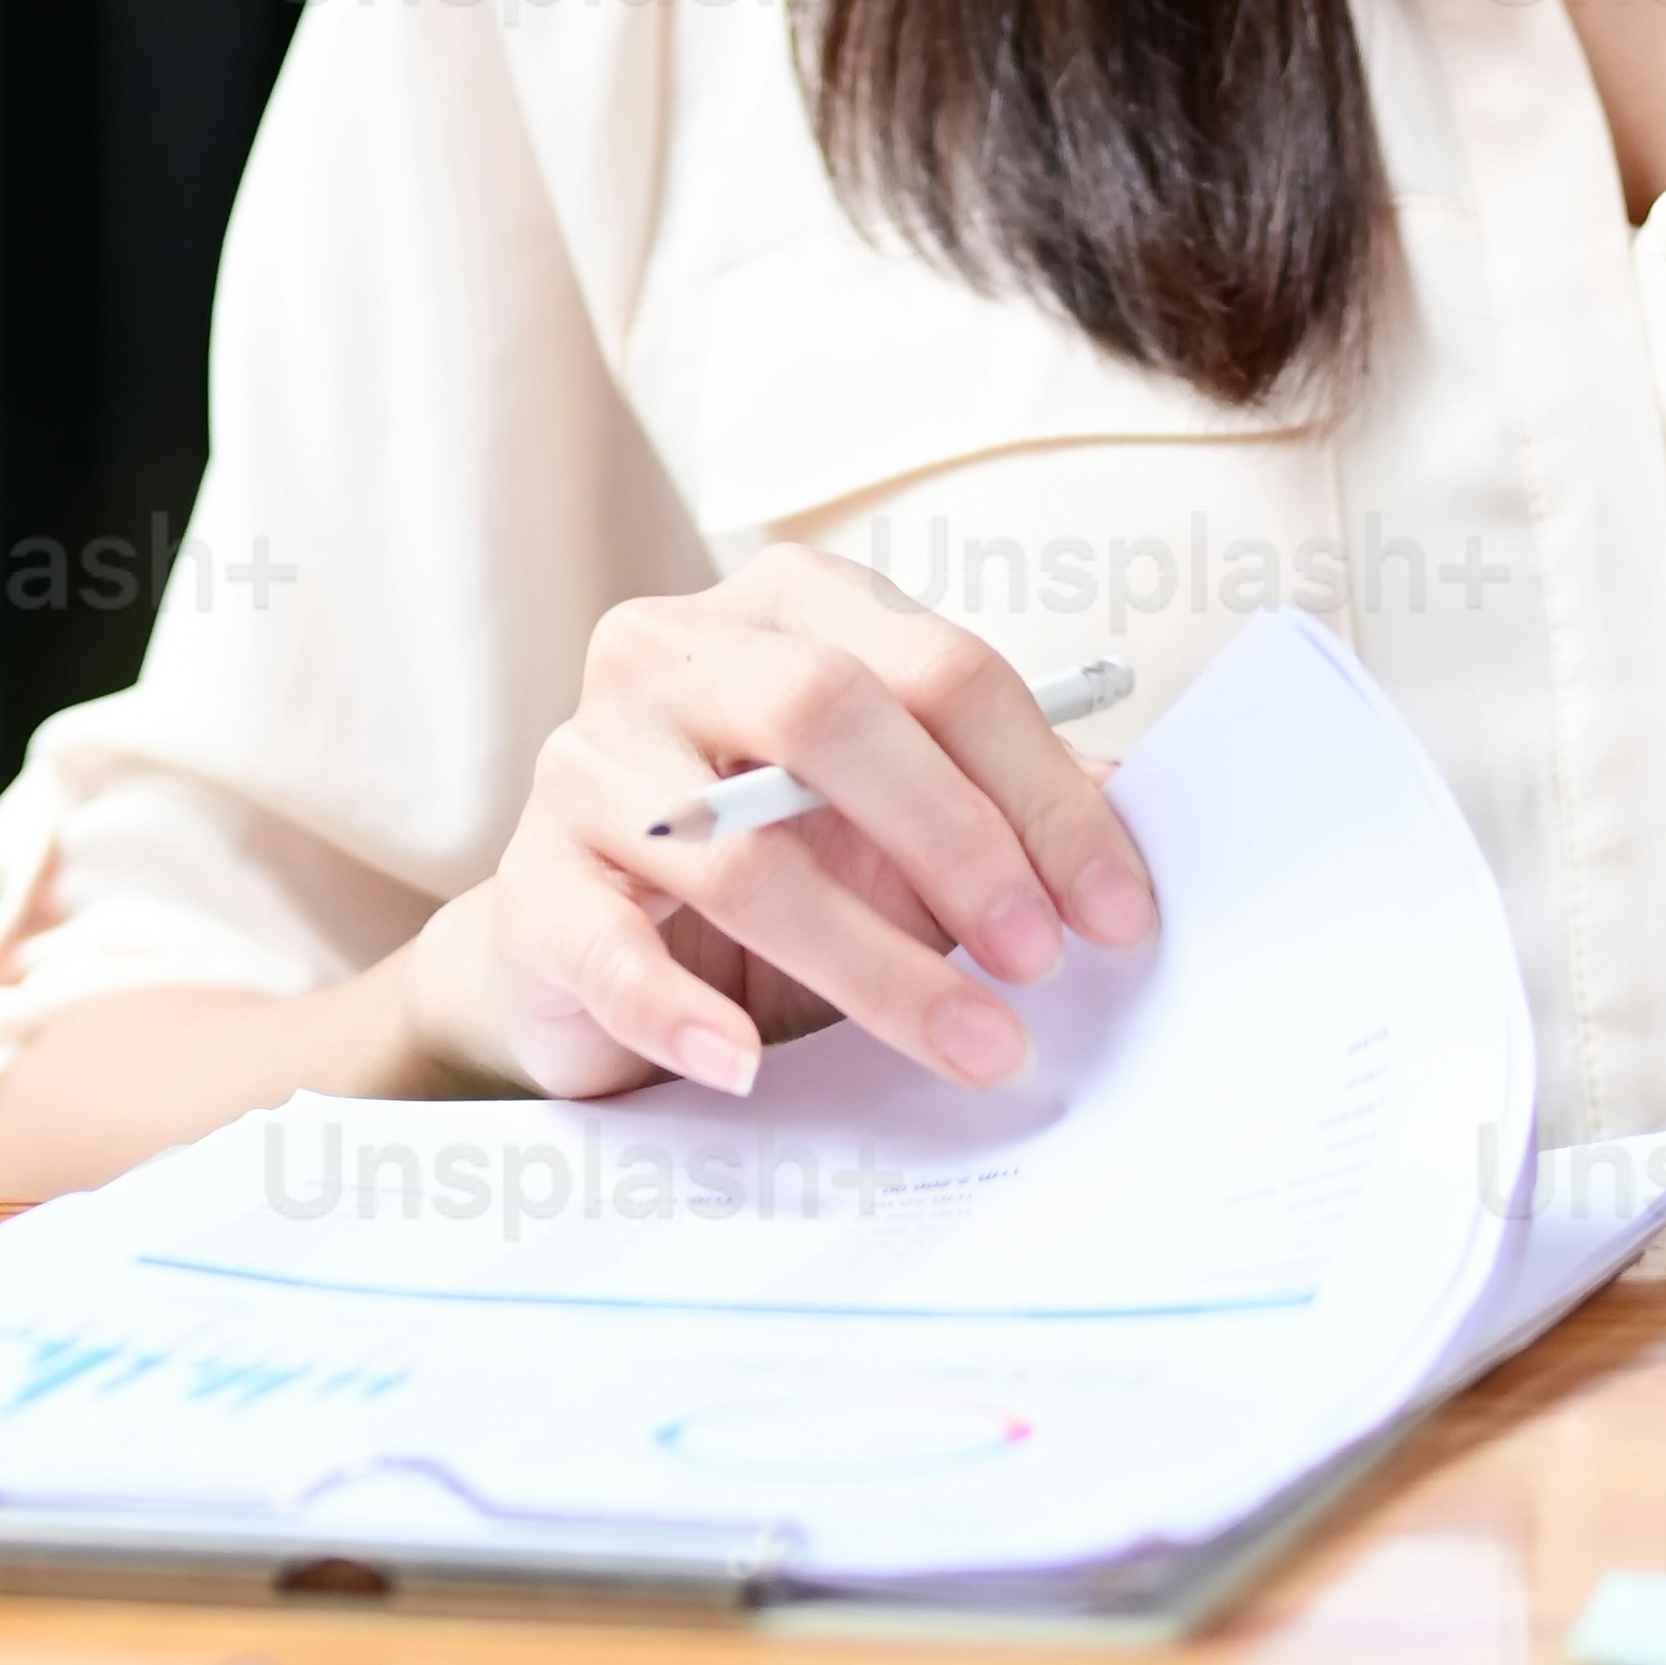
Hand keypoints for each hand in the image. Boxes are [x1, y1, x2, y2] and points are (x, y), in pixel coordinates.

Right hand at [397, 544, 1159, 1111]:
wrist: (585, 942)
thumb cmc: (769, 858)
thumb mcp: (890, 817)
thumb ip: (999, 803)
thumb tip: (1134, 818)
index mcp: (790, 604)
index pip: (943, 668)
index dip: (1042, 789)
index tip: (1117, 908)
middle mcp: (675, 652)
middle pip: (833, 716)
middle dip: (959, 842)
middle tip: (1041, 959)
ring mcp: (587, 760)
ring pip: (739, 849)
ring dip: (872, 962)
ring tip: (969, 1043)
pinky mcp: (531, 880)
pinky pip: (605, 944)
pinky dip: (679, 1008)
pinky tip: (744, 1060)